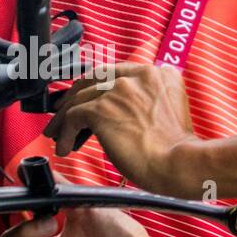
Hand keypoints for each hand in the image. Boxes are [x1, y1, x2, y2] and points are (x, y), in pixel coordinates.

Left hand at [44, 63, 203, 196]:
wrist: (179, 163)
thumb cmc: (177, 151)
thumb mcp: (169, 113)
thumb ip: (148, 102)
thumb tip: (120, 115)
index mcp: (156, 74)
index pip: (117, 73)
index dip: (97, 85)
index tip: (87, 97)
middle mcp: (137, 75)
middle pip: (94, 79)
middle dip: (75, 95)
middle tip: (62, 110)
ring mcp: (118, 90)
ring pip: (79, 98)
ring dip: (64, 118)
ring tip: (57, 134)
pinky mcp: (102, 108)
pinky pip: (72, 117)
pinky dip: (65, 133)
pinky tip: (65, 148)